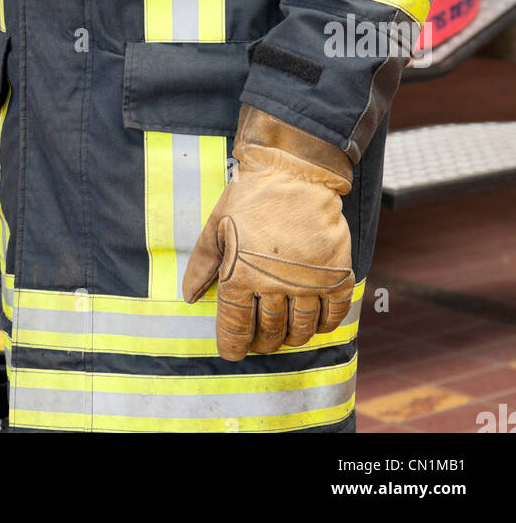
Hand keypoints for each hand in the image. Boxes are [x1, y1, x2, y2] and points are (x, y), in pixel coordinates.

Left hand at [182, 104, 354, 359]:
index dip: (232, 346)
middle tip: (260, 342)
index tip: (233, 353)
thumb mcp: (216, 226)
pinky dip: (325, 325)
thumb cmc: (251, 197)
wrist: (295, 172)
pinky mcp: (335, 274)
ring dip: (291, 338)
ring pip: (300, 329)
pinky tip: (316, 323)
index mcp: (240, 275)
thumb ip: (202, 264)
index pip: (235, 327)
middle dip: (261, 343)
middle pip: (268, 332)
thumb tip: (190, 297)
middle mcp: (274, 286)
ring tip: (285, 335)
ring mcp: (308, 282)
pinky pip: (333, 314)